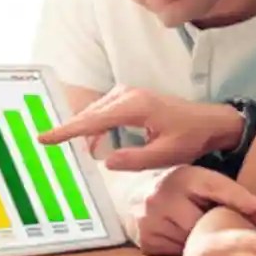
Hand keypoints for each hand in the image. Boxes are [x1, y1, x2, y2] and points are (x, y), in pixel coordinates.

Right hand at [38, 85, 243, 170]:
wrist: (210, 122)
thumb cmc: (191, 137)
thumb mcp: (165, 155)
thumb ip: (134, 159)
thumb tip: (104, 161)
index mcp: (135, 107)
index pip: (93, 121)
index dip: (67, 131)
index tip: (45, 138)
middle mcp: (127, 95)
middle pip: (89, 114)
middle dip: (68, 129)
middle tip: (46, 142)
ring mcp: (127, 94)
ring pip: (94, 112)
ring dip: (82, 129)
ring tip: (66, 146)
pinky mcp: (129, 99)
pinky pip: (103, 111)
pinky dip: (94, 126)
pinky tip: (93, 144)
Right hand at [131, 166, 255, 255]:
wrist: (132, 195)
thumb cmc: (179, 189)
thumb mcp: (200, 182)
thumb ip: (230, 194)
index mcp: (183, 176)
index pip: (220, 188)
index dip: (247, 203)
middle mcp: (164, 195)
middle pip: (206, 225)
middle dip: (216, 231)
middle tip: (228, 236)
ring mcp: (151, 219)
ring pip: (192, 244)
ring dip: (200, 244)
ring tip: (200, 237)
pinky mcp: (146, 240)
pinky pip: (177, 254)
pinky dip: (183, 251)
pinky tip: (183, 242)